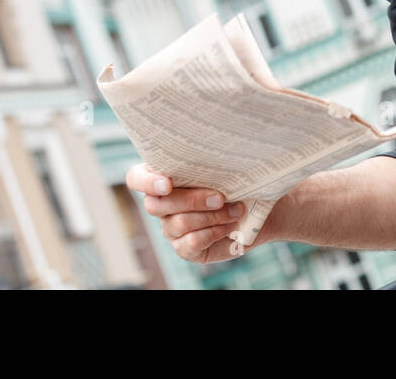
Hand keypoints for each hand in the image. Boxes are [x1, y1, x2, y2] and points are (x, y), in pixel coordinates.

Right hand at [126, 163, 274, 263]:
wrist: (259, 207)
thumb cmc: (237, 179)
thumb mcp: (223, 165)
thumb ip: (208, 160)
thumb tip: (213, 146)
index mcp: (163, 177)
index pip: (136, 178)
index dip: (146, 182)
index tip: (168, 183)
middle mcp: (162, 204)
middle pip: (155, 205)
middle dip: (191, 200)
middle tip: (220, 197)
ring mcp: (171, 228)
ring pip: (178, 223)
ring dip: (211, 216)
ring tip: (235, 210)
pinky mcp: (185, 249)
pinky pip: (191, 243)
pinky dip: (214, 232)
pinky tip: (230, 225)